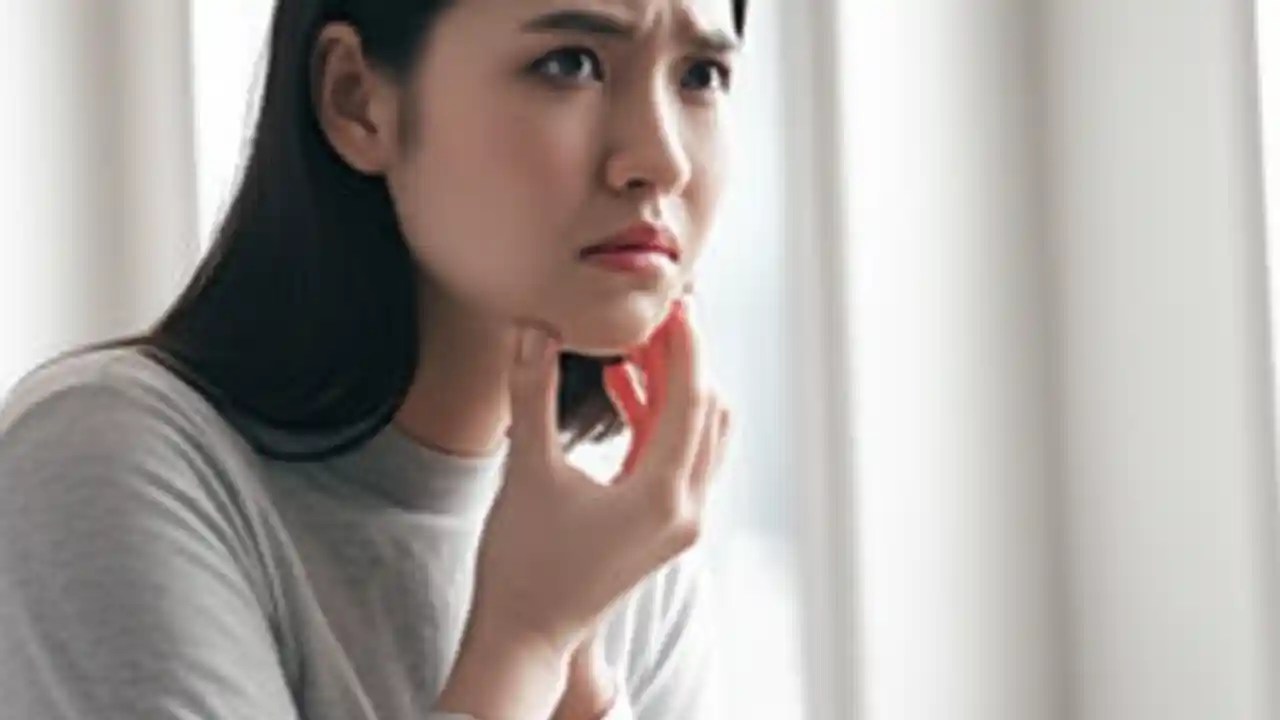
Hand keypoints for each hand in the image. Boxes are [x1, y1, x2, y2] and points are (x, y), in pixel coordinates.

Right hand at [462, 296, 728, 656]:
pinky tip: (619, 386)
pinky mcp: (664, 528)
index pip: (692, 400)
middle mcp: (686, 510)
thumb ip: (531, 394)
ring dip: (671, 390)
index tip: (676, 303)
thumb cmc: (523, 562)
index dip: (685, 345)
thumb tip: (532, 329)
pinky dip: (656, 420)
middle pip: (706, 414)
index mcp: (662, 496)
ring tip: (633, 347)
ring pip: (698, 436)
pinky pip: (675, 458)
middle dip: (683, 362)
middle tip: (654, 317)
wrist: (525, 636)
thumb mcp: (527, 472)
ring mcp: (680, 523)